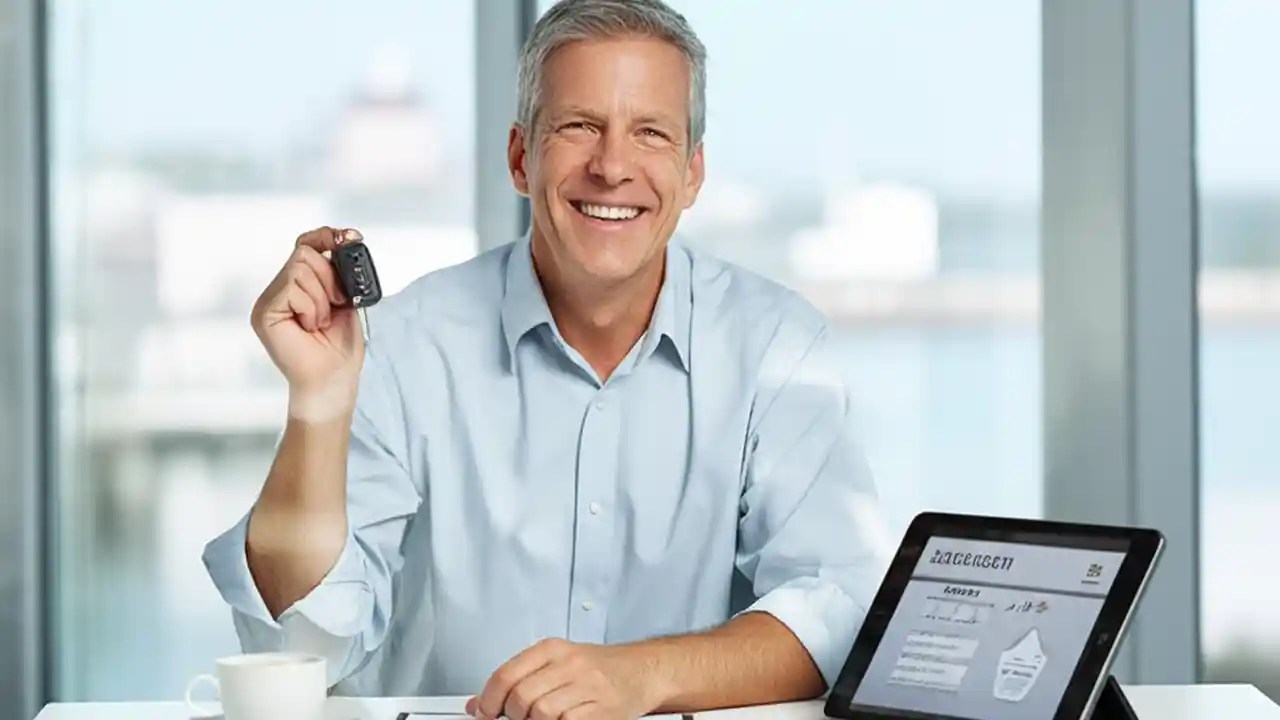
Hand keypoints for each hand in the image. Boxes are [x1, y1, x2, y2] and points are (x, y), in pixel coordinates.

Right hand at [251, 226, 363, 419]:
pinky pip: (292, 287)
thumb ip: (338, 271)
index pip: (305, 244)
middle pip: (305, 253)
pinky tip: (311, 326)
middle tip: (335, 305)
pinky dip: (311, 307)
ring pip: (300, 268)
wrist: (334, 379)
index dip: (325, 237)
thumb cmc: (339, 346)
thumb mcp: (346, 298)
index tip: (348, 237)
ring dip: (322, 297)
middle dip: (330, 278)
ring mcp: (268, 300)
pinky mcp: (264, 312)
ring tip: (321, 321)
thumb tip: (345, 236)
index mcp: (296, 284)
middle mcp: (278, 289)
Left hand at [466, 639, 664, 719]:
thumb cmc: (598, 669)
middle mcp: (570, 663)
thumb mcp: (556, 664)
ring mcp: (588, 686)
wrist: (641, 671)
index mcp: (552, 649)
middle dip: (514, 716)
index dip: (489, 701)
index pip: (506, 675)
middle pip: (522, 697)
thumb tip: (477, 703)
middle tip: (518, 719)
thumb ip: (518, 678)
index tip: (485, 714)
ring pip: (542, 713)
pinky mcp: (603, 709)